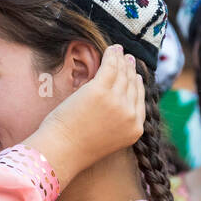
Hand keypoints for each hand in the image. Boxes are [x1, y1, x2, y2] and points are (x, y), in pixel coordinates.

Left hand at [24, 45, 144, 186]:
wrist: (60, 151)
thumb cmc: (74, 147)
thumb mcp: (105, 136)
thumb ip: (115, 121)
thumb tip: (114, 101)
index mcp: (134, 130)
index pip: (140, 102)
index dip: (137, 86)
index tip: (135, 76)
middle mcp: (130, 116)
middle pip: (132, 86)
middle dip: (130, 71)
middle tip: (128, 59)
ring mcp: (117, 102)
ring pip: (123, 75)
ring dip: (122, 61)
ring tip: (119, 52)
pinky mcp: (101, 90)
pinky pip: (111, 66)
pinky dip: (112, 55)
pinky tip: (112, 49)